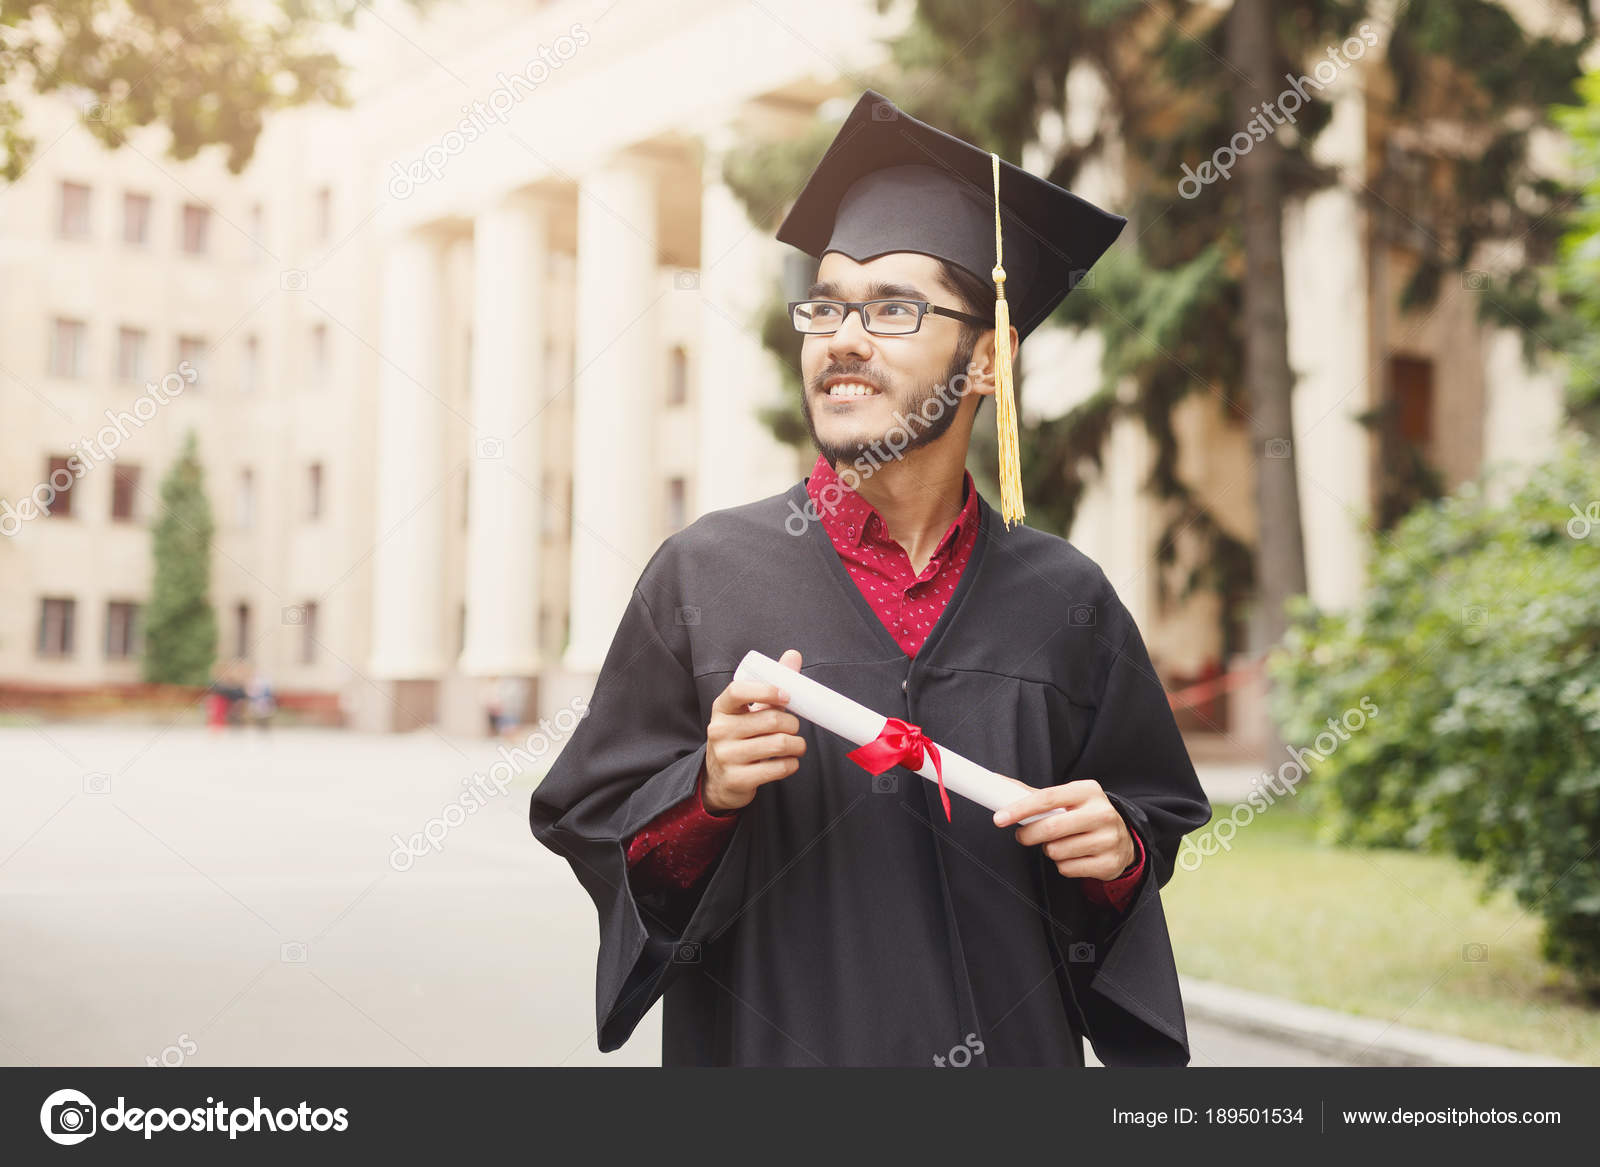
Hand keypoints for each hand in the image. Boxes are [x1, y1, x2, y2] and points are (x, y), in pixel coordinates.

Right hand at [701, 649, 805, 813]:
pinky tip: (788, 761)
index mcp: (721, 708)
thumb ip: (771, 685)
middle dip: (793, 724)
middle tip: (794, 727)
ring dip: (797, 745)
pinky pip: (779, 767)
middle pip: (771, 720)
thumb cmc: (740, 737)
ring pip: (779, 744)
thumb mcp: (749, 711)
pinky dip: (792, 764)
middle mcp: (719, 730)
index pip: (738, 691)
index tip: (786, 696)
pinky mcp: (738, 779)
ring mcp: (727, 756)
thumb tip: (793, 655)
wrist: (719, 779)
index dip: (766, 690)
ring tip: (796, 745)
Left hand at [992, 779, 1135, 880]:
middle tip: (1023, 835)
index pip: (1047, 798)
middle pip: (1050, 828)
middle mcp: (1102, 813)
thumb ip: (1034, 794)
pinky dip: (1062, 864)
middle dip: (1028, 835)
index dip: (1020, 809)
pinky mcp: (1108, 863)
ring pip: (1056, 851)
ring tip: (1060, 843)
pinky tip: (1073, 856)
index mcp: (1088, 791)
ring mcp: (1108, 839)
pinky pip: (1067, 868)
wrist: (1122, 839)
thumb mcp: (1067, 800)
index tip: (999, 818)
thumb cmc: (1085, 815)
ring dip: (1048, 850)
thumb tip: (999, 785)